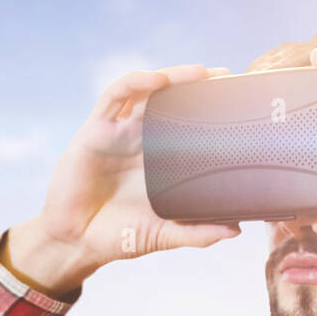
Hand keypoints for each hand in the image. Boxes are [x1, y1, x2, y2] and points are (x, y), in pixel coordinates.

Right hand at [4, 64, 241, 297]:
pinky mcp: (96, 130)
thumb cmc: (119, 237)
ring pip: (148, 91)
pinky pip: (115, 97)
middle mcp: (142, 142)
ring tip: (200, 73)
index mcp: (161, 162)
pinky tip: (156, 80)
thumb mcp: (164, 234)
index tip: (240, 103)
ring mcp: (119, 133)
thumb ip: (197, 233)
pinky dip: (136, 83)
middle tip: (227, 76)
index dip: (212, 112)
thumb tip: (236, 230)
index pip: (189, 127)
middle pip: (173, 102)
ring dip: (173, 76)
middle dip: (198, 86)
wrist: (77, 242)